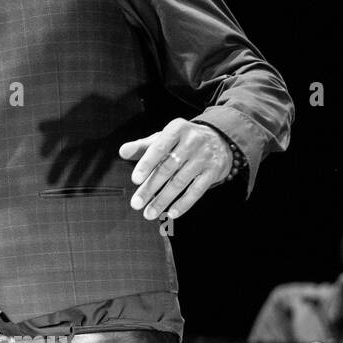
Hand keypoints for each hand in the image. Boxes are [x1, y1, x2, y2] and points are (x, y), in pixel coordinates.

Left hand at [118, 118, 233, 220]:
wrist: (220, 138)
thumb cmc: (183, 140)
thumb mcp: (164, 137)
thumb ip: (142, 146)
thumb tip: (122, 151)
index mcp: (177, 129)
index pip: (159, 148)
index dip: (146, 164)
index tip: (135, 180)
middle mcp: (192, 141)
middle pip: (168, 168)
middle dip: (150, 188)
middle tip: (136, 203)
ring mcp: (205, 157)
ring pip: (180, 182)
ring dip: (163, 200)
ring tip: (149, 213)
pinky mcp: (214, 171)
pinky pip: (197, 190)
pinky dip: (184, 203)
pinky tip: (172, 213)